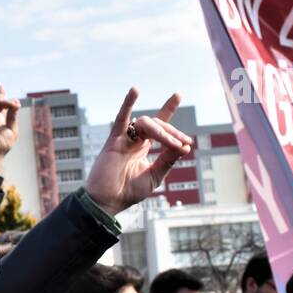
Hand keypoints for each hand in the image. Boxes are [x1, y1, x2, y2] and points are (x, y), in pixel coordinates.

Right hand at [0, 79, 19, 175]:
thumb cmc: (3, 144)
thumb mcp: (13, 128)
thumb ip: (13, 115)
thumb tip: (16, 102)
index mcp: (1, 121)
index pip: (4, 106)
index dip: (8, 99)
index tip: (15, 102)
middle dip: (2, 95)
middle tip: (3, 89)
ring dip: (2, 99)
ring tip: (9, 104)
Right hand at [84, 89, 192, 215]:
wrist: (107, 201)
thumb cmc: (127, 192)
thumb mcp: (155, 176)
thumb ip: (168, 160)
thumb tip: (184, 146)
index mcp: (143, 148)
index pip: (158, 126)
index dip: (168, 110)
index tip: (178, 96)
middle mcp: (134, 141)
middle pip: (157, 125)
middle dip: (172, 132)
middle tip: (183, 143)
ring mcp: (124, 139)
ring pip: (147, 123)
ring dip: (162, 131)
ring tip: (171, 143)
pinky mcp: (114, 141)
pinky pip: (121, 119)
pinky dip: (128, 104)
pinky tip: (135, 91)